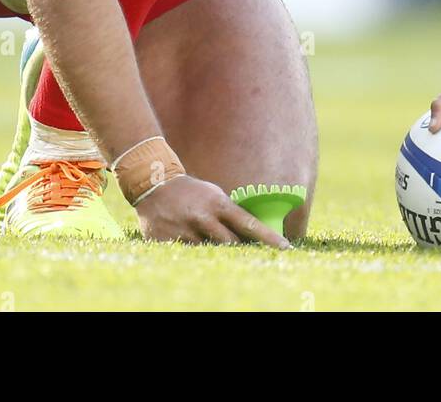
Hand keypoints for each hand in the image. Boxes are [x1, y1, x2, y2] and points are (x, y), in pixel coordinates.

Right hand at [134, 175, 291, 247]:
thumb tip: (252, 233)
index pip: (250, 224)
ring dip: (214, 252)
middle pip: (232, 244)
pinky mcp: (169, 241)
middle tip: (249, 255)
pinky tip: (187, 242)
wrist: (153, 185)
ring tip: (211, 244)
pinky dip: (193, 253)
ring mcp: (186, 231)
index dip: (269, 238)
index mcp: (219, 204)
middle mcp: (204, 217)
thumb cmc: (191, 192)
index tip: (287, 248)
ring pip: (210, 252)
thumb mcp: (214, 196)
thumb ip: (230, 214)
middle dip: (241, 250)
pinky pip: (188, 255)